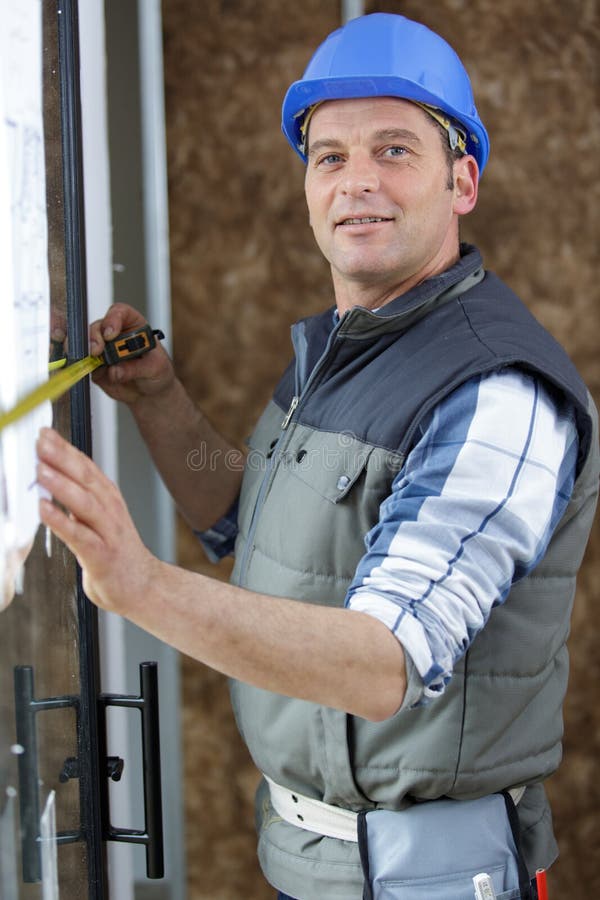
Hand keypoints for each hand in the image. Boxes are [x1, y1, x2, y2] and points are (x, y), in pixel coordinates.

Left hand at [37, 427, 160, 612]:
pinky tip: (44, 510)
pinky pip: (79, 536)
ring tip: (40, 470)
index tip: (45, 433)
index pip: (85, 466)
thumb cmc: (115, 554)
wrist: (143, 587)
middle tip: (41, 441)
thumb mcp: (97, 520)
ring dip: (61, 485)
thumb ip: (77, 501)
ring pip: (84, 502)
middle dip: (62, 457)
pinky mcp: (102, 555)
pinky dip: (61, 521)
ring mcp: (108, 532)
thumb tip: (49, 480)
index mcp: (108, 498)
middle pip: (85, 478)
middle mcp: (110, 510)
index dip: (65, 448)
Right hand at [89, 303, 174, 405]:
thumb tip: (114, 371)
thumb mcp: (156, 368)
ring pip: (87, 344)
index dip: (113, 319)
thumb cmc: (158, 372)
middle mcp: (115, 335)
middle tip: (96, 350)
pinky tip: (92, 373)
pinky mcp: (96, 367)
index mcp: (133, 325)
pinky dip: (85, 368)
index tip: (111, 333)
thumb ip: (136, 368)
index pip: (120, 313)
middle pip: (98, 327)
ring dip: (86, 352)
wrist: (152, 393)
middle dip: (94, 337)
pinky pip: (86, 366)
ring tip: (94, 363)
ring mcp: (103, 350)